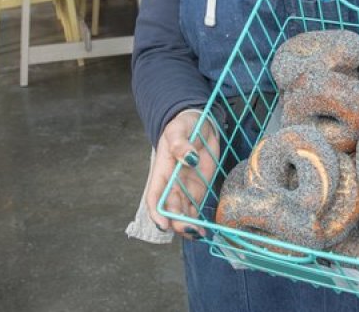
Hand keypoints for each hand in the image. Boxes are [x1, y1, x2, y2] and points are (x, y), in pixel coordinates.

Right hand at [145, 109, 219, 239]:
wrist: (200, 125)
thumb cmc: (185, 126)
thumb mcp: (179, 129)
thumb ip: (180, 143)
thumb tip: (188, 157)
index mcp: (162, 172)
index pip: (154, 197)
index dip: (156, 212)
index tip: (164, 224)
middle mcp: (171, 185)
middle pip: (170, 210)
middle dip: (177, 222)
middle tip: (190, 229)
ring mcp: (184, 190)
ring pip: (182, 215)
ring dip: (187, 227)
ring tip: (198, 234)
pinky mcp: (197, 192)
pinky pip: (194, 212)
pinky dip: (197, 224)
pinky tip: (203, 233)